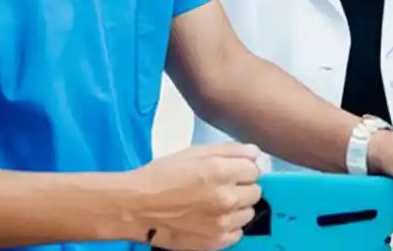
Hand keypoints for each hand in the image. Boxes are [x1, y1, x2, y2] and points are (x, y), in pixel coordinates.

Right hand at [120, 142, 263, 250]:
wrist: (137, 207)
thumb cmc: (163, 175)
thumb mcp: (196, 152)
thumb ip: (231, 150)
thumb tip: (256, 154)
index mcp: (222, 171)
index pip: (255, 169)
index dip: (242, 169)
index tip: (230, 172)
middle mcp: (227, 198)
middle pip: (255, 191)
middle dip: (242, 187)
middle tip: (221, 187)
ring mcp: (223, 222)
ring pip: (249, 213)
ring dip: (237, 208)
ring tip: (214, 204)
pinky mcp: (216, 241)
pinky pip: (238, 233)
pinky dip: (229, 226)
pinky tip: (212, 219)